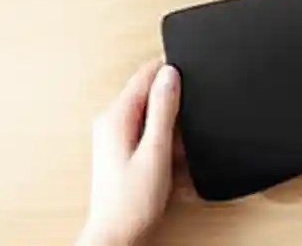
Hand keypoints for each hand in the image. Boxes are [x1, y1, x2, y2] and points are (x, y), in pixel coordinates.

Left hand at [80, 60, 180, 245]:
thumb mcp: (155, 151)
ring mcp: (114, 136)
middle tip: (184, 130)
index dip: (170, 71)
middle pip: (149, 95)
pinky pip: (149, 135)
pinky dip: (164, 145)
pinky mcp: (122, 150)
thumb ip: (163, 110)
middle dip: (173, 107)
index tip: (190, 76)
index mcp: (116, 116)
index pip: (145, 74)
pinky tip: (169, 166)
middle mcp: (111, 122)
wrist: (116, 236)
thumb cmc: (131, 203)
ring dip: (170, 130)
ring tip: (175, 156)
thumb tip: (170, 74)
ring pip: (152, 117)